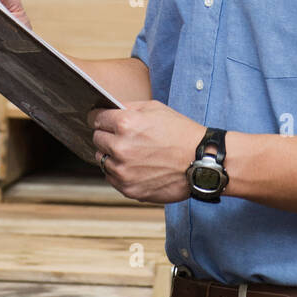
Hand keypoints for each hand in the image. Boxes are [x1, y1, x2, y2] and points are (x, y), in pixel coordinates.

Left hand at [88, 102, 205, 202]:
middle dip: (107, 135)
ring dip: (112, 155)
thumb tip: (108, 109)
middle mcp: (120, 148)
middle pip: (97, 139)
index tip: (103, 120)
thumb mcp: (155, 108)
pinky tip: (137, 166)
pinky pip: (111, 178)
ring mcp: (123, 171)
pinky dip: (119, 172)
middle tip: (124, 137)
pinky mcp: (128, 189)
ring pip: (102, 160)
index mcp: (125, 124)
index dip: (101, 117)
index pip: (96, 118)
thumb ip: (127, 107)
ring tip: (133, 153)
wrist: (200, 161)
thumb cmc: (181, 133)